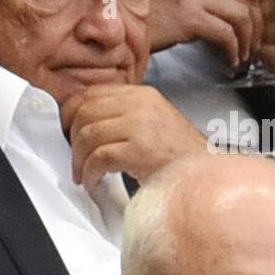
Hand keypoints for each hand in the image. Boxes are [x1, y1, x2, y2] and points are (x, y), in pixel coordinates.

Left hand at [61, 85, 206, 187]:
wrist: (206, 175)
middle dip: (72, 139)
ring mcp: (140, 126)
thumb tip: (88, 125)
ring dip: (79, 159)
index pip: (91, 93)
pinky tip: (94, 180)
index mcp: (142, 95)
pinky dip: (90, 172)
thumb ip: (123, 117)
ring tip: (84, 173)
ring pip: (88, 134)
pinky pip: (99, 157)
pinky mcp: (139, 150)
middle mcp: (140, 105)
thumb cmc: (182, 157)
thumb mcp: (153, 123)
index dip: (71, 113)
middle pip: (84, 112)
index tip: (67, 131)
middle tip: (74, 157)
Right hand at [146, 0, 264, 66]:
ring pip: (242, 15)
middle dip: (256, 24)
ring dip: (247, 40)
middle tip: (254, 42)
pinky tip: (230, 58)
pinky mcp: (188, 17)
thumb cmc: (152, 5)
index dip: (256, 4)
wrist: (119, 21)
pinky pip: (226, 34)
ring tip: (243, 52)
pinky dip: (233, 49)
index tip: (256, 23)